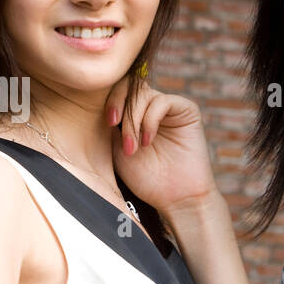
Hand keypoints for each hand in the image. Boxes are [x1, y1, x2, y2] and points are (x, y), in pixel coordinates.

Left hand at [104, 76, 220, 214]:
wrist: (175, 197)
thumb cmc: (144, 177)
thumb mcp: (117, 149)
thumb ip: (110, 124)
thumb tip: (97, 100)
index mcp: (132, 113)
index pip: (116, 91)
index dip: (109, 100)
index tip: (108, 122)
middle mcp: (149, 106)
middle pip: (128, 85)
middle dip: (119, 106)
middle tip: (115, 127)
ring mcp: (168, 107)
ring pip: (143, 94)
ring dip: (133, 120)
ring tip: (134, 147)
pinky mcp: (186, 110)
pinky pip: (162, 102)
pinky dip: (150, 120)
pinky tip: (148, 141)